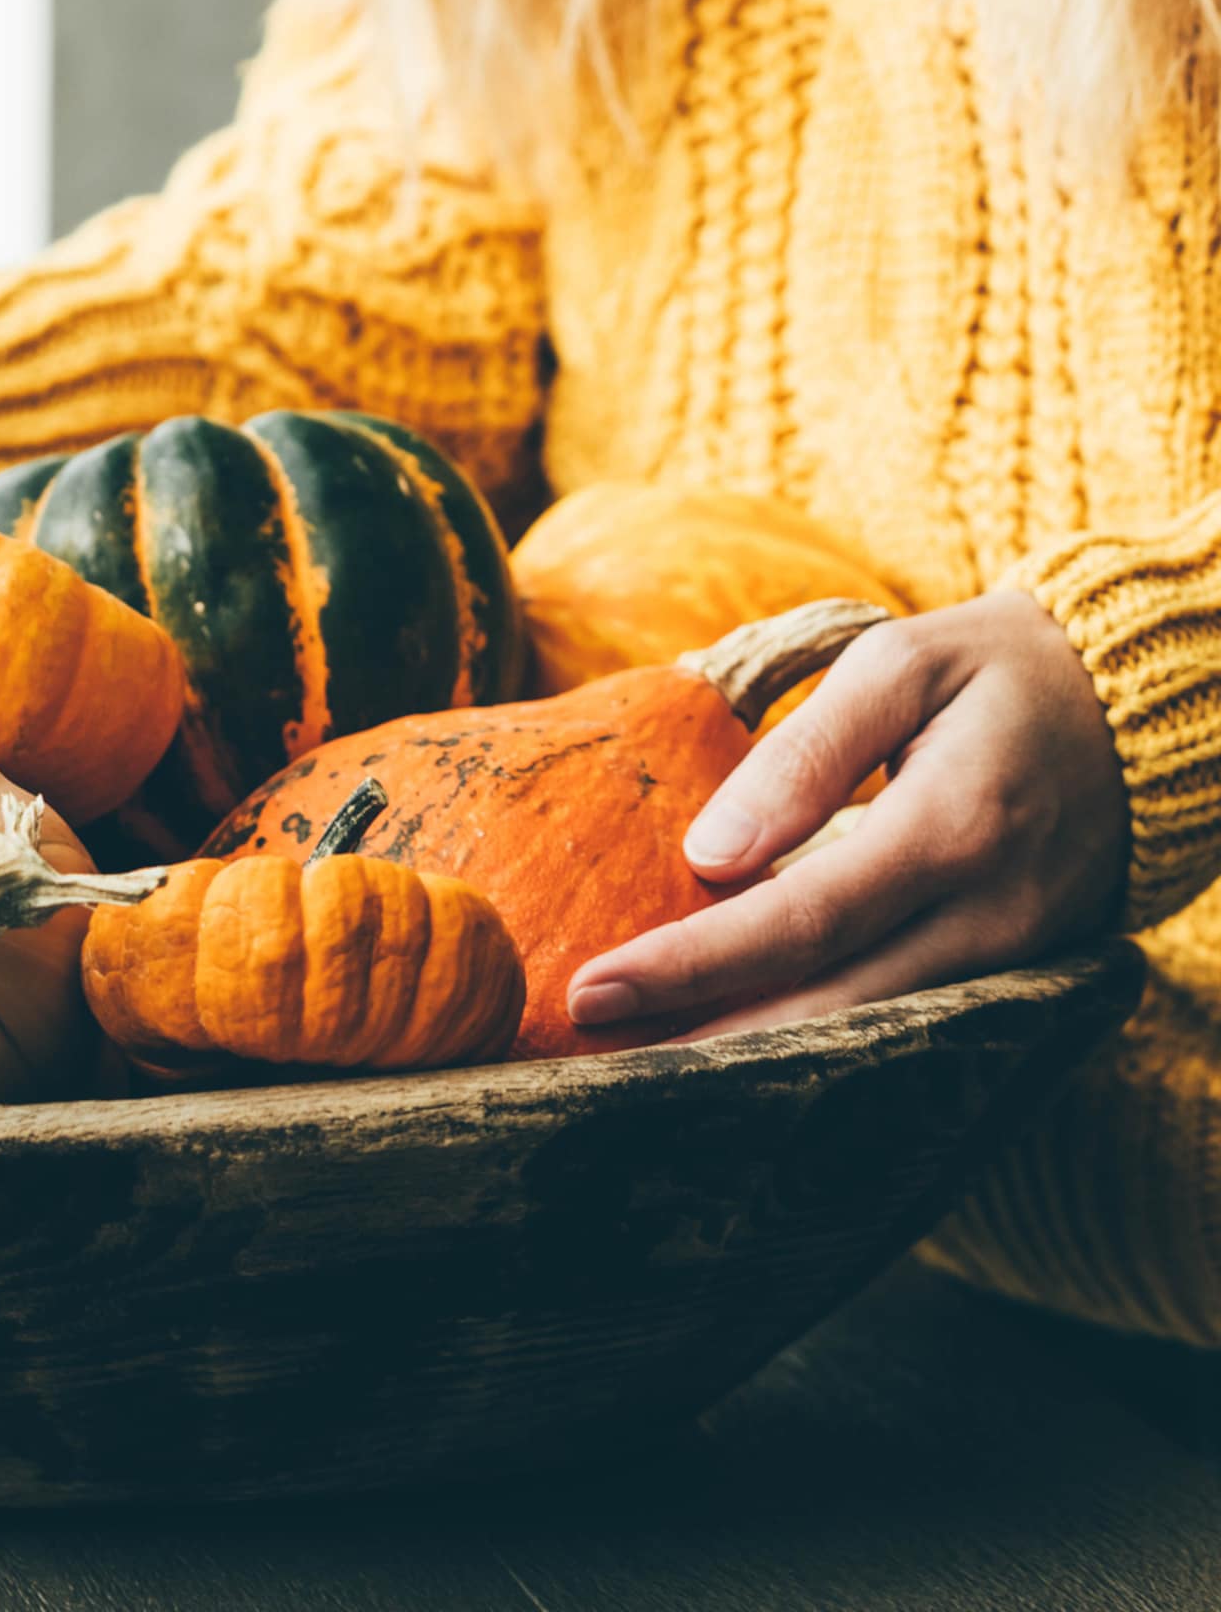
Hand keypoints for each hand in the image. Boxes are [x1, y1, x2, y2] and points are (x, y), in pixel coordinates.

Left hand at [564, 589, 1129, 1040]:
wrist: (1144, 706)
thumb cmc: (1000, 670)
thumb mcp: (900, 666)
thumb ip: (803, 755)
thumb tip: (708, 854)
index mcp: (952, 828)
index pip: (798, 920)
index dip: (690, 965)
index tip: (592, 991)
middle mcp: (989, 917)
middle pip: (827, 1007)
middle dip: (699, 1039)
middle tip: (586, 1050)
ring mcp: (1011, 958)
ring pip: (866, 1034)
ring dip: (750, 1057)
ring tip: (634, 1063)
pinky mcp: (1014, 973)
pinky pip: (904, 1022)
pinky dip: (817, 1040)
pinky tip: (732, 1041)